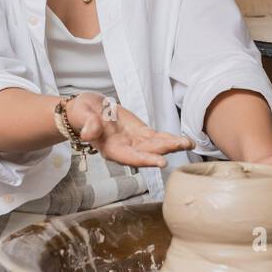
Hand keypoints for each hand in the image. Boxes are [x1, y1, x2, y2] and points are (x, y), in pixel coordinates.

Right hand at [64, 93, 192, 167]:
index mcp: (111, 149)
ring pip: (155, 146)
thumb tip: (90, 133)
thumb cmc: (82, 113)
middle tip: (182, 146)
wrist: (86, 109)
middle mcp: (125, 149)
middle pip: (147, 152)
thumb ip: (88, 125)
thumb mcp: (82, 115)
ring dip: (172, 145)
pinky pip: (157, 137)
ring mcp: (135, 142)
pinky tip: (185, 141)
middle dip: (165, 150)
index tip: (161, 162)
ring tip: (188, 143)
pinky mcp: (141, 133)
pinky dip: (170, 138)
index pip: (130, 157)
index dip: (146, 160)